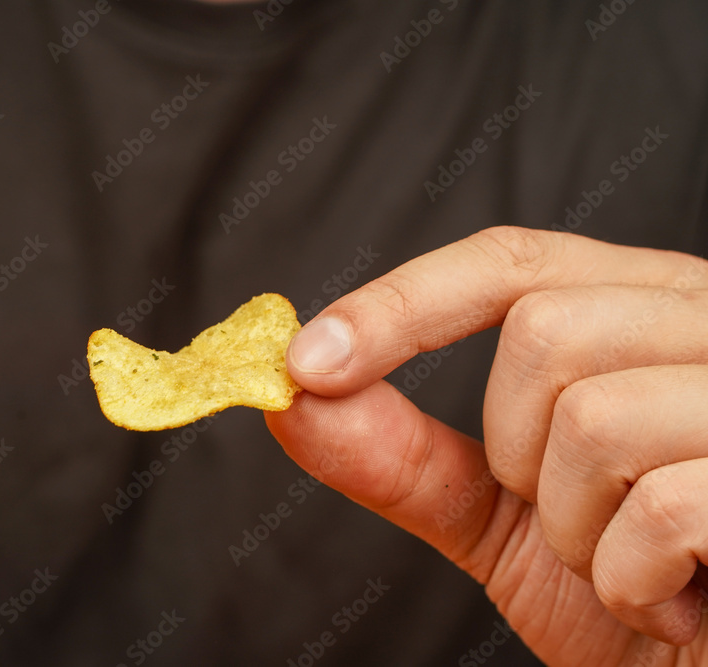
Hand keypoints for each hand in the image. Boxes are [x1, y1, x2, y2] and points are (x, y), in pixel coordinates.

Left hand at [266, 227, 707, 665]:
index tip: (304, 362)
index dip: (401, 303)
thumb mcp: (500, 516)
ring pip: (594, 419)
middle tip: (572, 520)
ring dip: (576, 531)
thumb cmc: (630, 591)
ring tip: (635, 566)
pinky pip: (662, 508)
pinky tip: (679, 603)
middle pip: (546, 332)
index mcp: (647, 314)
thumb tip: (292, 397)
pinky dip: (633, 584)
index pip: (514, 263)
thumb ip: (402, 454)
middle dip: (518, 455)